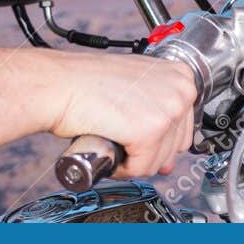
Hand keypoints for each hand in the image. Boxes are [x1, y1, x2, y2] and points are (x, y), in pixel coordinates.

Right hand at [47, 51, 197, 177]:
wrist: (58, 84)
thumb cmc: (85, 82)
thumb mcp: (135, 86)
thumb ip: (157, 112)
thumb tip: (169, 158)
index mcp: (180, 75)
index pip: (185, 126)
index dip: (158, 137)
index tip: (136, 130)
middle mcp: (180, 90)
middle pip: (175, 146)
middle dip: (145, 149)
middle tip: (120, 132)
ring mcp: (167, 111)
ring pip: (159, 161)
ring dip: (133, 159)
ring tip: (112, 136)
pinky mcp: (150, 132)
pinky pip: (142, 168)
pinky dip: (123, 167)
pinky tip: (109, 144)